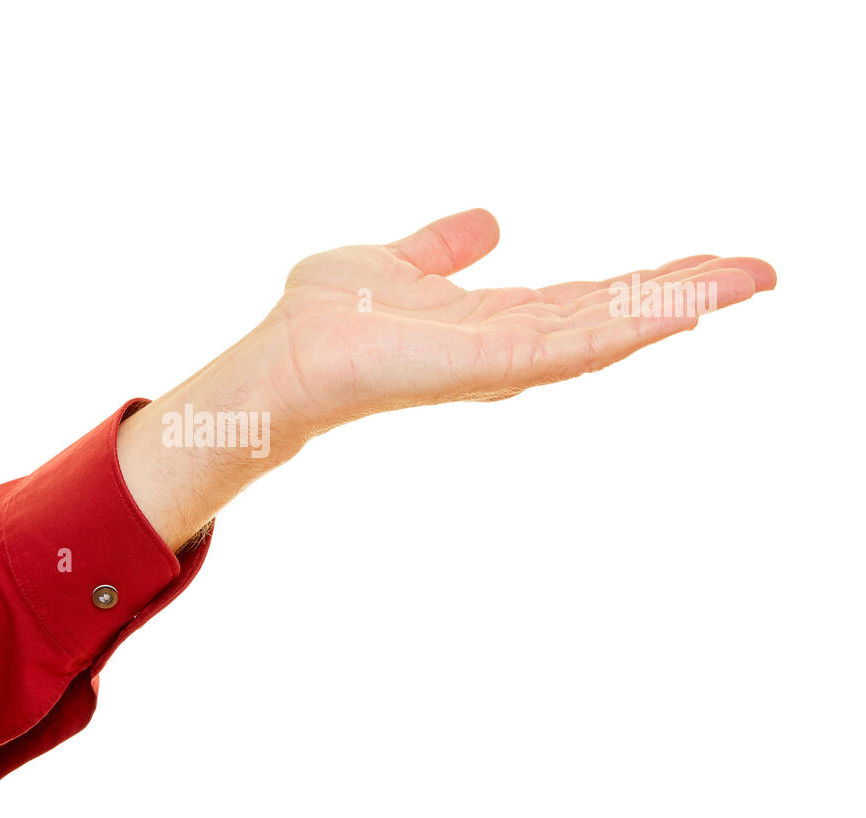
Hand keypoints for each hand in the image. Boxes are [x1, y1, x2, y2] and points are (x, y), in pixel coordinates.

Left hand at [118, 209, 775, 549]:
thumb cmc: (330, 317)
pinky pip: (568, 347)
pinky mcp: (485, 368)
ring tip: (745, 281)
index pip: (591, 299)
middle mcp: (512, 348)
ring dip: (677, 306)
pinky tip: (676, 308)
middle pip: (614, 315)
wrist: (284, 355)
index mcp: (500, 322)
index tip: (708, 263)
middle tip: (761, 273)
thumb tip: (491, 221)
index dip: (649, 283)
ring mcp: (502, 362)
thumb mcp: (401, 261)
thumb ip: (444, 247)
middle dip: (687, 294)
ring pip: (607, 331)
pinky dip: (625, 327)